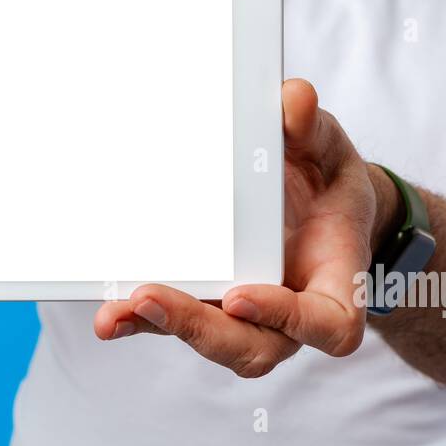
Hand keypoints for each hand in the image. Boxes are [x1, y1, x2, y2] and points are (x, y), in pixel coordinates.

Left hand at [93, 78, 392, 377]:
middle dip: (201, 329)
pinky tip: (111, 311)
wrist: (314, 198)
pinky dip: (145, 318)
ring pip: (213, 341)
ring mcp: (248, 316)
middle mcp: (291, 312)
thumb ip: (311, 129)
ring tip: (115, 312)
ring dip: (162, 328)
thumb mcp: (326, 147)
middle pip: (254, 346)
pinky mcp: (212, 306)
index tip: (240, 295)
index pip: (327, 324)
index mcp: (334, 281)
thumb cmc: (325, 179)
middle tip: (151, 299)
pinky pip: (181, 320)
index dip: (288, 318)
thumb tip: (293, 100)